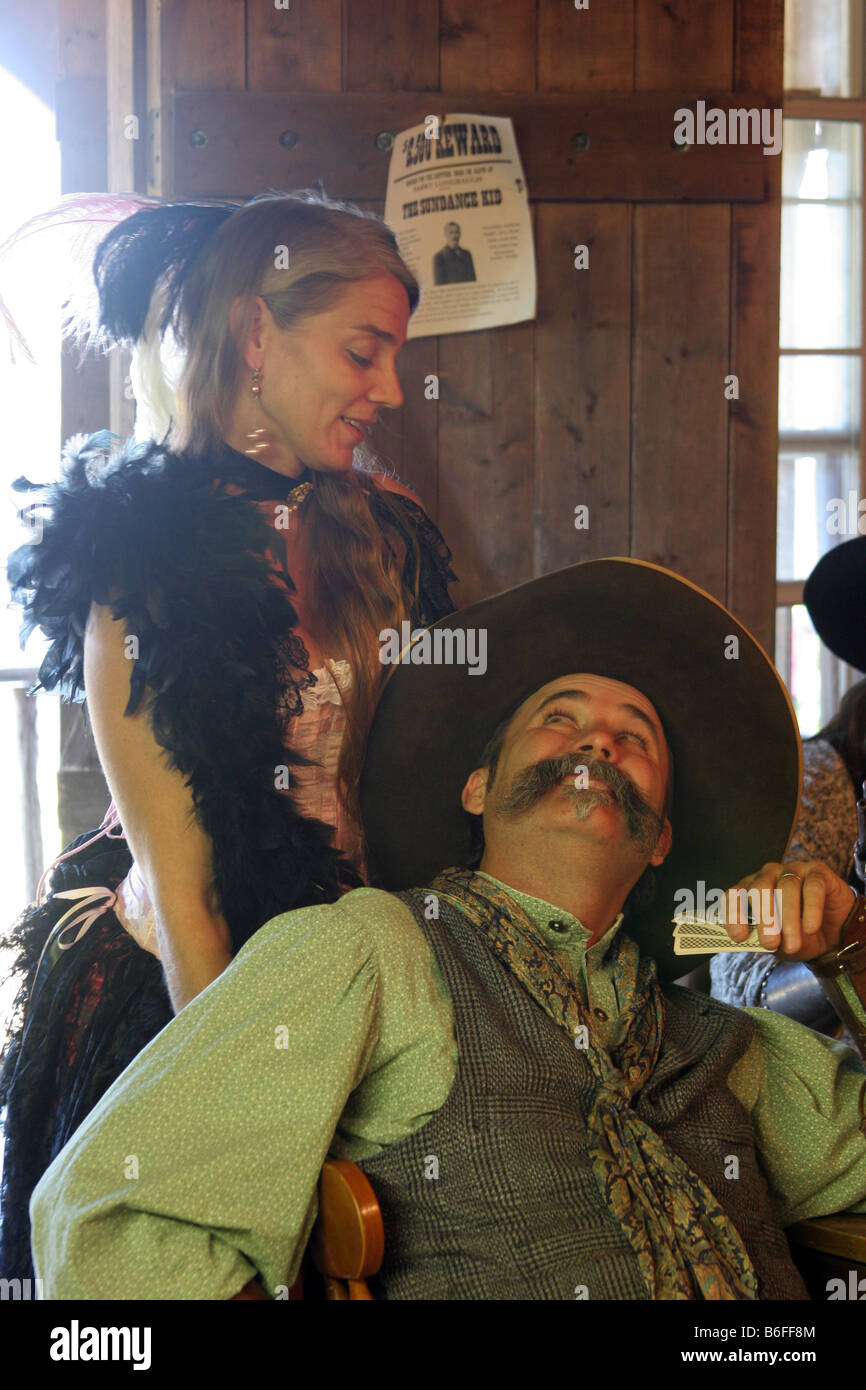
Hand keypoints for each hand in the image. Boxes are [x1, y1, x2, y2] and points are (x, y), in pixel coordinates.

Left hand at [723, 860, 856, 961]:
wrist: (835, 934)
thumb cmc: (799, 936)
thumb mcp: (780, 944)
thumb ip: (767, 941)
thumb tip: (758, 943)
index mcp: (751, 890)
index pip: (734, 894)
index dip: (733, 913)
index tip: (739, 936)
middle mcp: (769, 875)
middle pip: (759, 888)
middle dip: (764, 918)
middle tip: (770, 943)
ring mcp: (793, 870)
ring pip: (786, 888)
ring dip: (788, 918)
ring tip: (793, 944)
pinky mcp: (817, 872)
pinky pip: (812, 886)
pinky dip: (811, 908)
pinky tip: (810, 928)